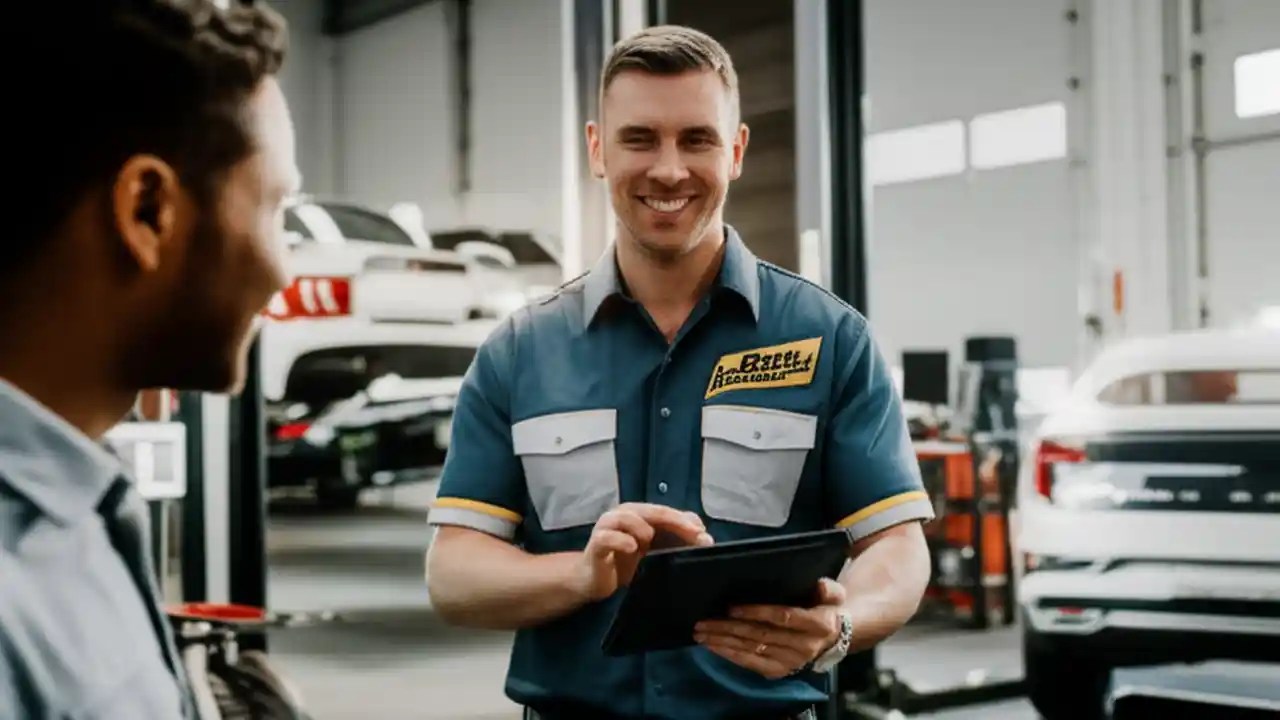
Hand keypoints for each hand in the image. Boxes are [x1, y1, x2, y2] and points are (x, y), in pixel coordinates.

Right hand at [572, 503, 713, 601]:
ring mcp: (608, 527)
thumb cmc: (625, 562)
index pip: (667, 512)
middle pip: (652, 511)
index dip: (687, 522)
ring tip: (653, 541)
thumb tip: (704, 534)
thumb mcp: (655, 551)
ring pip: (626, 517)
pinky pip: (607, 537)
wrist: (594, 579)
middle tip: (695, 535)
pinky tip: (632, 547)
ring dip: (643, 527)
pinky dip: (620, 540)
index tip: (706, 538)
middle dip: (676, 522)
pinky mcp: (596, 543)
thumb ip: (676, 539)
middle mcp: (624, 515)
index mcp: (640, 514)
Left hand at [694, 578, 846, 679]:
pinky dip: (729, 655)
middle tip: (703, 621)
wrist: (833, 638)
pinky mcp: (779, 672)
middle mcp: (803, 647)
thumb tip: (817, 584)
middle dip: (729, 628)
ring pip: (751, 650)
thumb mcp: (833, 593)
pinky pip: (750, 663)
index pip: (783, 617)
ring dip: (723, 642)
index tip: (731, 607)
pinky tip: (712, 646)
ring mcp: (790, 663)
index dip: (757, 612)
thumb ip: (827, 587)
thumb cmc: (825, 607)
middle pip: (760, 636)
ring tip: (700, 633)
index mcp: (818, 624)